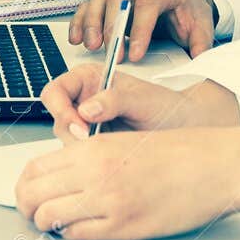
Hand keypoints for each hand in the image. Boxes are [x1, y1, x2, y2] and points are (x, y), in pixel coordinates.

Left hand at [14, 125, 239, 239]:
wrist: (216, 165)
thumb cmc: (180, 153)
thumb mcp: (125, 142)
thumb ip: (90, 157)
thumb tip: (59, 178)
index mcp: (93, 147)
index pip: (34, 168)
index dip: (25, 186)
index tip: (30, 193)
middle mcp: (94, 171)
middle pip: (32, 194)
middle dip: (27, 208)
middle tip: (36, 214)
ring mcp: (108, 200)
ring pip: (48, 218)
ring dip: (47, 224)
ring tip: (59, 224)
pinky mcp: (124, 225)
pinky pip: (78, 235)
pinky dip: (72, 235)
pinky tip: (84, 229)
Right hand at [38, 62, 239, 140]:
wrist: (184, 128)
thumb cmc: (167, 106)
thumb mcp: (142, 99)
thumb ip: (114, 100)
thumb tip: (88, 109)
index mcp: (90, 79)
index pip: (56, 90)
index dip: (61, 108)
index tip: (79, 124)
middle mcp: (84, 100)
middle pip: (56, 117)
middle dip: (69, 131)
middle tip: (90, 140)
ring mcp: (87, 125)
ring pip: (64, 139)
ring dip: (79, 147)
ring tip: (107, 146)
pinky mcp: (93, 147)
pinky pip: (78, 156)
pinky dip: (87, 160)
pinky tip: (106, 158)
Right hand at [68, 0, 217, 60]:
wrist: (184, 0)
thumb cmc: (189, 13)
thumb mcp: (202, 27)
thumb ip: (201, 44)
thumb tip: (198, 59)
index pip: (148, 4)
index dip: (139, 29)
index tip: (134, 55)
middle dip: (112, 27)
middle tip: (112, 54)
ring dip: (91, 21)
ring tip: (91, 46)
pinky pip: (89, 3)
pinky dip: (80, 20)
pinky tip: (77, 39)